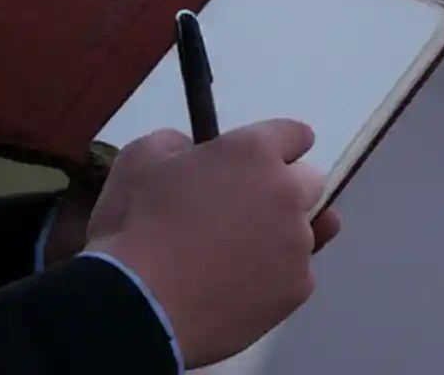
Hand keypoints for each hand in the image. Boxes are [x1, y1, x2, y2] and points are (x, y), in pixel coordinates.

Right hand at [84, 120, 341, 367]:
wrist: (138, 308)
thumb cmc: (134, 228)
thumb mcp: (139, 161)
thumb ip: (177, 143)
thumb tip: (194, 151)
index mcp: (255, 152)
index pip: (295, 135)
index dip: (276, 147)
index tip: (257, 164)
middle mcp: (288, 192)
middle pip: (310, 182)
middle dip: (284, 190)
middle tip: (241, 213)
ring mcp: (298, 242)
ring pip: (304, 231)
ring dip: (279, 236)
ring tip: (234, 258)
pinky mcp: (298, 287)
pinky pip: (295, 274)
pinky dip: (273, 278)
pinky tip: (236, 288)